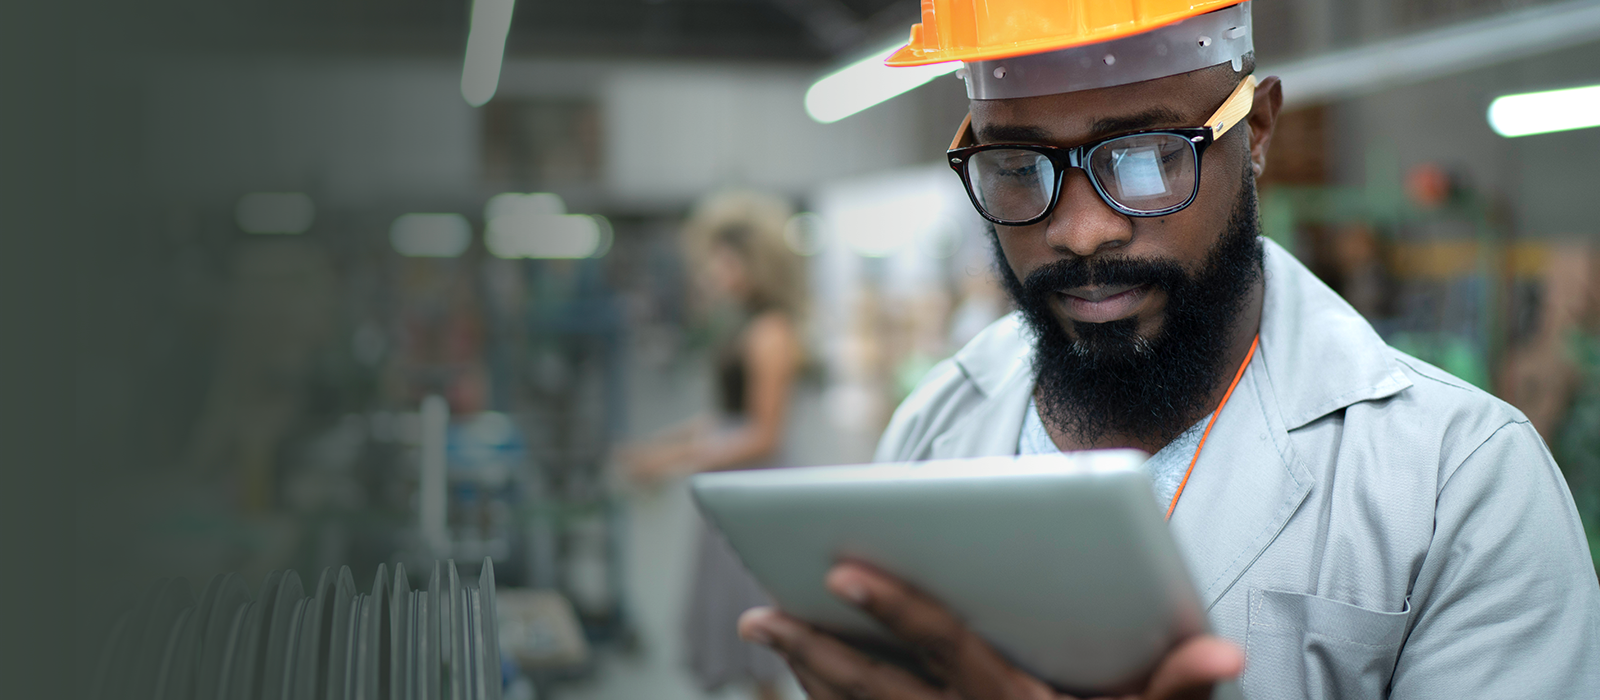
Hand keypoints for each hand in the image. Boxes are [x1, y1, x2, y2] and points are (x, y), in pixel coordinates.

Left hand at [737, 562, 1242, 699]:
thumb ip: (1176, 689)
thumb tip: (1226, 653)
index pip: (947, 647)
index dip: (898, 609)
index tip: (847, 570)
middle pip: (875, 686)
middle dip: (815, 647)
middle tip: (760, 613)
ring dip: (808, 671)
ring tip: (765, 626)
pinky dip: (828, 699)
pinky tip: (806, 670)